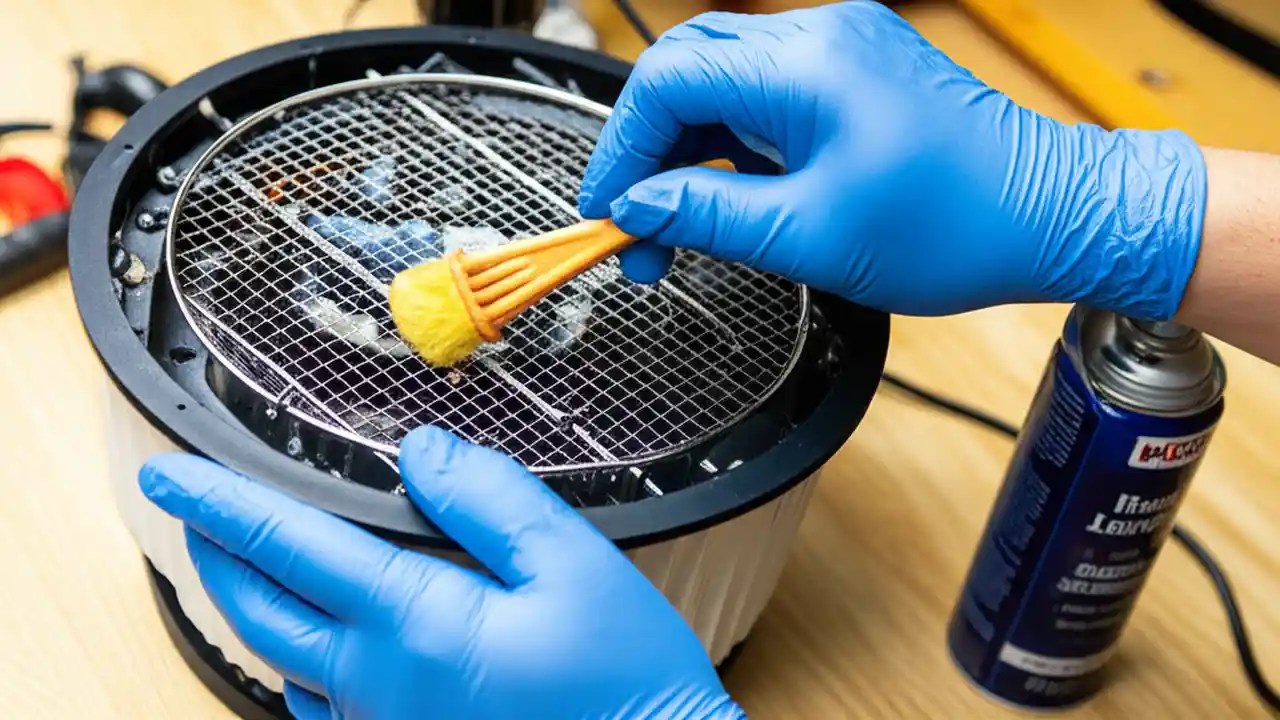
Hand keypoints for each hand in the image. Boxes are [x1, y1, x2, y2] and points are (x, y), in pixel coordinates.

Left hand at [139, 427, 742, 719]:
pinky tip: (315, 646)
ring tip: (250, 563)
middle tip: (194, 510)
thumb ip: (489, 499)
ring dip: (252, 605)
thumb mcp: (572, 565)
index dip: (217, 503)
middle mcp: (376, 684)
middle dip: (215, 553)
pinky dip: (295, 662)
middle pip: (258, 610)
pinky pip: (317, 706)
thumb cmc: (622, 683)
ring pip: (279, 662)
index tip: (167, 474)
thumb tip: (422, 454)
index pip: (285, 547)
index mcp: (413, 625)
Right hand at [579, 1, 1205, 319]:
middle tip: (638, 226)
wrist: (1059, 215)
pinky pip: (768, 92)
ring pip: (724, 80)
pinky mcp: (858, 71)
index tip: (608, 212)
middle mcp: (821, 35)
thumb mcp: (812, 235)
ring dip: (691, 150)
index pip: (666, 81)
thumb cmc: (959, 226)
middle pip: (687, 68)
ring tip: (685, 227)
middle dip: (649, 148)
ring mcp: (842, 46)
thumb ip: (709, 216)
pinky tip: (734, 196)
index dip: (621, 149)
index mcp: (807, 66)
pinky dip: (736, 142)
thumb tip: (637, 209)